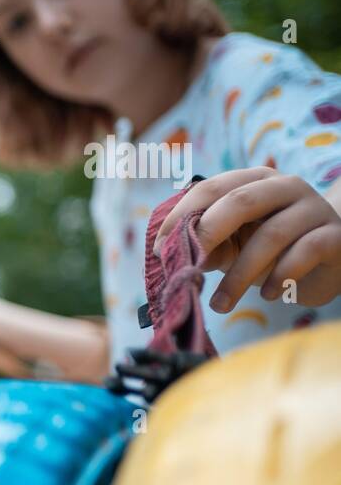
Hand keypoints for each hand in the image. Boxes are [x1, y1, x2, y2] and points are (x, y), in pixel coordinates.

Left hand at [153, 167, 340, 311]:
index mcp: (254, 180)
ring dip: (240, 275)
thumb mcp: (234, 244)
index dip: (181, 217)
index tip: (160, 250)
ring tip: (221, 303)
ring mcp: (314, 208)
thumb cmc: (272, 249)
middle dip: (208, 235)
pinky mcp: (334, 235)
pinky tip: (267, 295)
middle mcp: (286, 186)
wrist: (330, 258)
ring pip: (271, 235)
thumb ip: (208, 245)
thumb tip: (174, 258)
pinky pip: (304, 253)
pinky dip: (280, 277)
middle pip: (240, 201)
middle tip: (189, 269)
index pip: (210, 188)